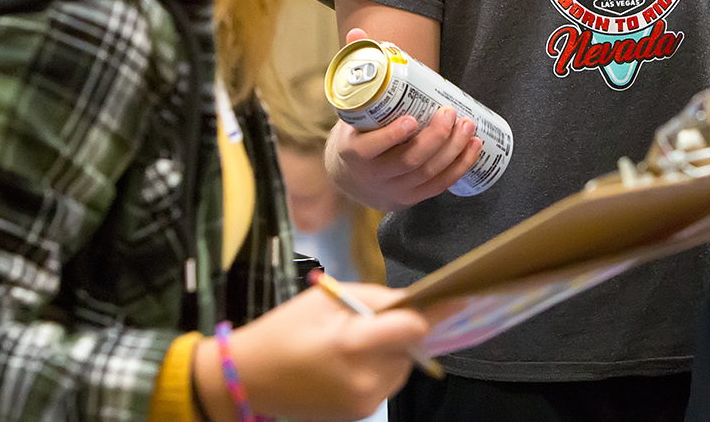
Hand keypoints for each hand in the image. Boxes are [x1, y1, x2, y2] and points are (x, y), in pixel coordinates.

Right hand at [194, 281, 428, 421]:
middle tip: (372, 320)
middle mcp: (365, 379)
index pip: (411, 329)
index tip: (458, 299)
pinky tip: (352, 363)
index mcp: (353, 344)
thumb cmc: (286, 329)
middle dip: (401, 330)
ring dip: (393, 351)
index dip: (432, 312)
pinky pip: (388, 383)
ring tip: (357, 343)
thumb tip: (415, 300)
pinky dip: (380, 369)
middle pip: (410, 347)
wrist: (251, 378)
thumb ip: (375, 299)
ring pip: (403, 366)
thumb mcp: (326, 299)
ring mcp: (365, 402)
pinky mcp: (362, 414)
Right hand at [325, 27, 482, 210]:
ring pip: (428, 173)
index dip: (392, 137)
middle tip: (450, 113)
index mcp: (354, 152)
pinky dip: (459, 167)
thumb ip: (355, 70)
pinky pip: (440, 185)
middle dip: (435, 138)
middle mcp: (374, 176)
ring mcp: (395, 189)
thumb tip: (357, 31)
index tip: (412, 120)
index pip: (372, 148)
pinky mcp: (412, 197)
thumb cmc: (356, 132)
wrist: (352, 176)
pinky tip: (473, 147)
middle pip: (409, 161)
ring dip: (453, 150)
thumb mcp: (351, 106)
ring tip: (468, 126)